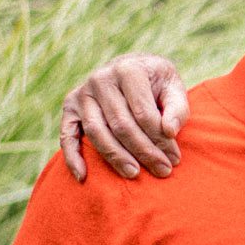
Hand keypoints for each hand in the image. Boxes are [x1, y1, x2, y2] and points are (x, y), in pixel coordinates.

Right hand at [59, 53, 189, 182]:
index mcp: (129, 70)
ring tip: (134, 174)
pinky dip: (73, 156)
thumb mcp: (174, 87)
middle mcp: (101, 79)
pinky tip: (83, 177)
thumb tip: (170, 132)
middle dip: (144, 152)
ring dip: (116, 157)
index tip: (175, 159)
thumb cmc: (157, 83)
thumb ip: (177, 108)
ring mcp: (83, 93)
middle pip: (121, 125)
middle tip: (163, 171)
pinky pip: (67, 134)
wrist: (132, 67)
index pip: (144, 113)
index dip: (160, 140)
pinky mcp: (70, 106)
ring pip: (97, 132)